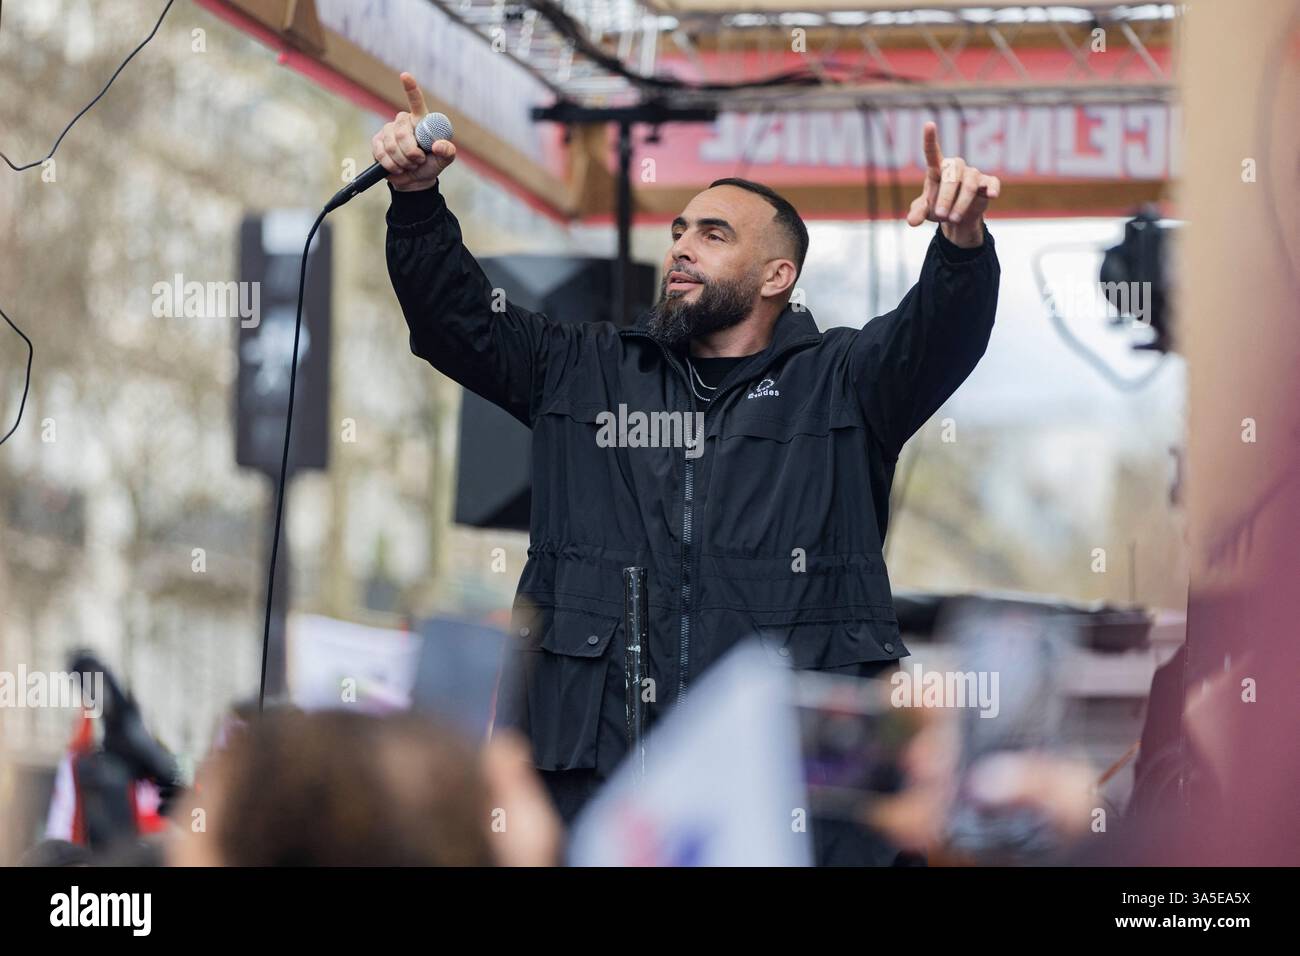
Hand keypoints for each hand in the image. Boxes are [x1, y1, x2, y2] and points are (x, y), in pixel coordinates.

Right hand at [371, 72, 455, 191]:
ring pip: (392, 145)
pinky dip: (392, 165)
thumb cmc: (431, 164)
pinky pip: (382, 154)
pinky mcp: (377, 142)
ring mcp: (388, 131)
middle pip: (402, 133)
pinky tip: (398, 168)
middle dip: (412, 153)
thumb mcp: (444, 159)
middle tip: (418, 160)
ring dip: (403, 161)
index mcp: (421, 120)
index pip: (416, 102)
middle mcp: (403, 122)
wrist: (415, 180)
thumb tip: (438, 146)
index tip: (405, 76)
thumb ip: (447, 151)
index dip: (410, 88)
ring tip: (410, 165)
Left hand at [906, 121, 999, 247]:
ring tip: (952, 219)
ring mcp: (972, 174)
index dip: (930, 139)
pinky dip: (992, 188)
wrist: (957, 218)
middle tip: (941, 215)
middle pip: (952, 176)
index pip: (932, 152)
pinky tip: (991, 195)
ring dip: (961, 203)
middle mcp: (955, 168)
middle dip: (946, 197)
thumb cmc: (938, 207)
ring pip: (970, 184)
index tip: (929, 124)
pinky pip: (992, 182)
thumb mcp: (925, 211)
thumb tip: (912, 221)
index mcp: (937, 170)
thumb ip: (917, 213)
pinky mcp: (987, 183)